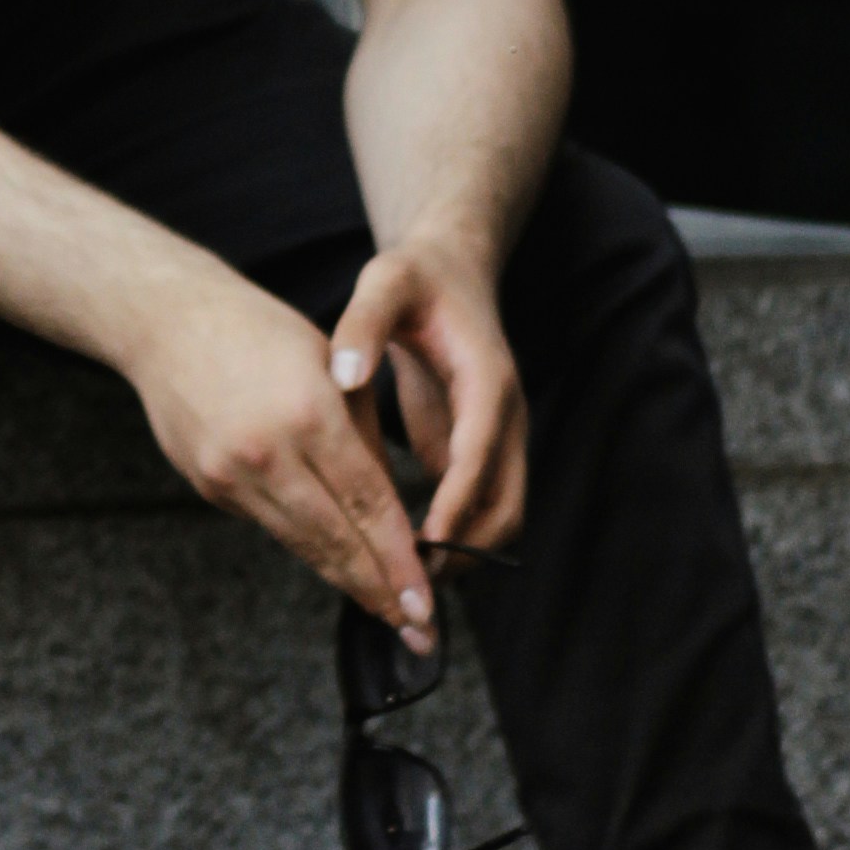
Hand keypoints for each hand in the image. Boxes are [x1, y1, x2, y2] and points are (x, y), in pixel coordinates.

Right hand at [129, 265, 438, 638]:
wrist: (167, 322)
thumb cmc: (262, 333)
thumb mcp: (333, 367)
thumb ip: (364, 441)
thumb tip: (393, 514)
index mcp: (310, 414)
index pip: (369, 505)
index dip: (401, 562)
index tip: (428, 604)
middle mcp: (269, 454)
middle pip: (336, 541)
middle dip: (381, 592)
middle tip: (420, 634)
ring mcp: (232, 476)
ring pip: (303, 544)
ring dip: (347, 582)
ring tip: (387, 613)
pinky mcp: (209, 487)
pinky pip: (271, 525)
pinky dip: (308, 546)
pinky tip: (337, 565)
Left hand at [327, 234, 529, 558]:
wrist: (451, 272)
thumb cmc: (415, 278)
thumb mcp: (386, 282)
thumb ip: (364, 324)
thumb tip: (343, 375)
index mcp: (487, 381)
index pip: (481, 455)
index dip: (456, 504)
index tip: (422, 544)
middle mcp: (505, 418)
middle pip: (506, 506)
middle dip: (464, 548)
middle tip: (405, 577)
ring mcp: (499, 439)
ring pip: (499, 517)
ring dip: (461, 552)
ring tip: (401, 576)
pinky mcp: (480, 451)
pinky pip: (478, 508)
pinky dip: (452, 538)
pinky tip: (402, 553)